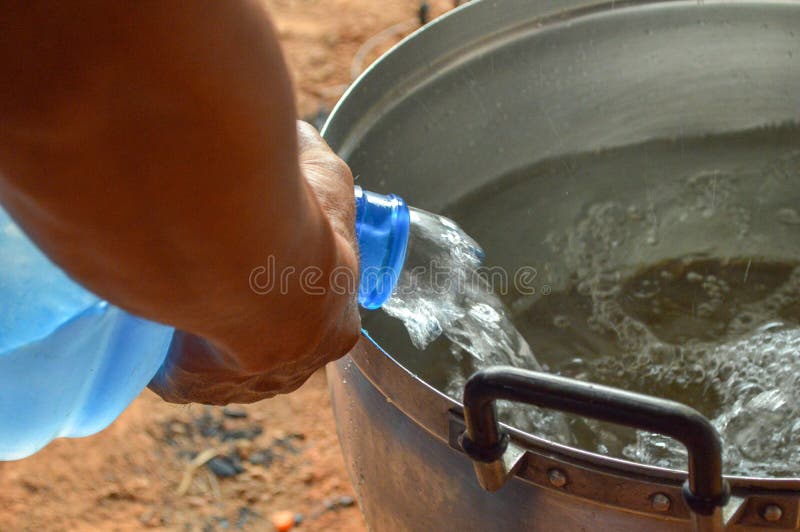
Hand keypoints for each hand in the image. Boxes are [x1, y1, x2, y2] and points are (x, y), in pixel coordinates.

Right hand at [148, 122, 360, 404]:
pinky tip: (153, 321)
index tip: (266, 268)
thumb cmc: (301, 227)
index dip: (293, 294)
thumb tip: (297, 142)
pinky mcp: (192, 384)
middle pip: (267, 346)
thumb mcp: (327, 180)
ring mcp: (242, 383)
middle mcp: (293, 365)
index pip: (318, 318)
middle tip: (220, 279)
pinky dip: (163, 351)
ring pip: (220, 362)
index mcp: (335, 326)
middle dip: (247, 319)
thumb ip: (313, 164)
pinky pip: (175, 374)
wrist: (252, 271)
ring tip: (184, 293)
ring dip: (204, 335)